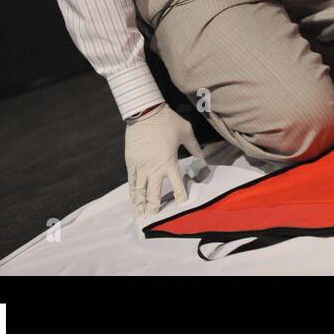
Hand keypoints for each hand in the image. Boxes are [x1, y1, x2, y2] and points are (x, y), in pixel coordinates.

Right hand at [124, 104, 204, 218]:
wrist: (145, 112)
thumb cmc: (167, 121)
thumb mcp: (186, 132)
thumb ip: (194, 146)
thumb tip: (202, 156)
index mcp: (169, 162)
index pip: (176, 185)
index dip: (180, 196)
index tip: (181, 206)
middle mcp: (154, 168)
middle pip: (153, 194)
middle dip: (153, 208)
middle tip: (151, 221)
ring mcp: (140, 166)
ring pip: (139, 190)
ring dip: (139, 203)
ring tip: (139, 215)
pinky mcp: (130, 162)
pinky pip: (131, 180)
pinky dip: (132, 190)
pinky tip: (132, 198)